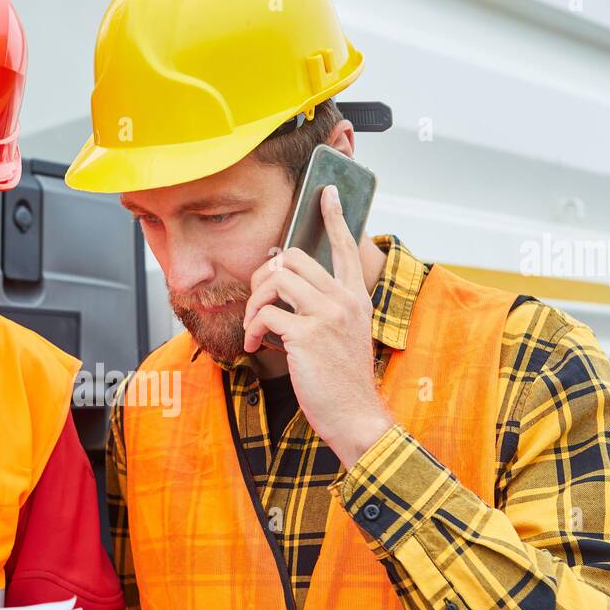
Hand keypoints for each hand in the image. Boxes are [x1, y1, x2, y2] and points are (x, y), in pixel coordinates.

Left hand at [243, 184, 394, 466]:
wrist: (356, 416)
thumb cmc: (343, 381)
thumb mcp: (345, 337)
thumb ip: (326, 310)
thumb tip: (288, 290)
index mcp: (355, 298)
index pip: (346, 248)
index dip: (335, 218)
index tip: (327, 192)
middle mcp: (344, 300)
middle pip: (294, 258)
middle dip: (265, 276)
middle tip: (259, 302)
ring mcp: (327, 316)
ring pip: (277, 280)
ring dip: (255, 303)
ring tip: (255, 327)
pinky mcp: (307, 335)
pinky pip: (267, 314)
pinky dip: (253, 329)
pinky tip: (256, 346)